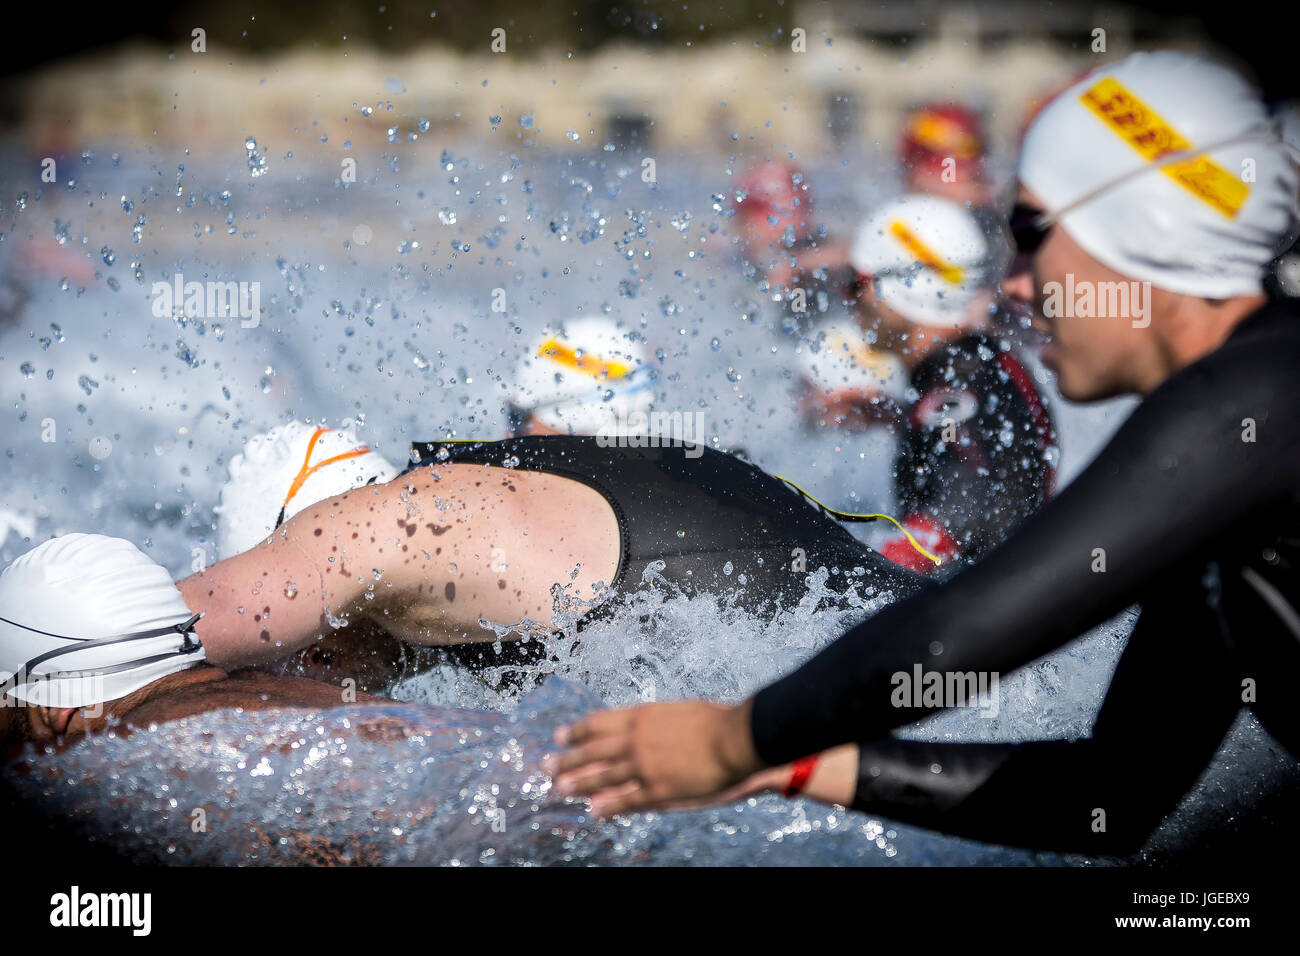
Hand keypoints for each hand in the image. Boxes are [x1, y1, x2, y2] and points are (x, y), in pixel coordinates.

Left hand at [545, 699, 762, 816]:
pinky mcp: (658, 790)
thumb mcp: (677, 711)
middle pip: (592, 751)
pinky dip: (608, 805)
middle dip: (566, 759)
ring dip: (578, 783)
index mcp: (641, 716)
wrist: (735, 737)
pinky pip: (627, 800)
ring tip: (559, 789)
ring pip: (602, 777)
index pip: (599, 723)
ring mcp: (644, 767)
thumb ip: (654, 721)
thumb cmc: (714, 720)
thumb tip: (639, 725)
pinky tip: (594, 811)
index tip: (561, 736)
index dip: (577, 731)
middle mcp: (636, 740)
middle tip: (545, 765)